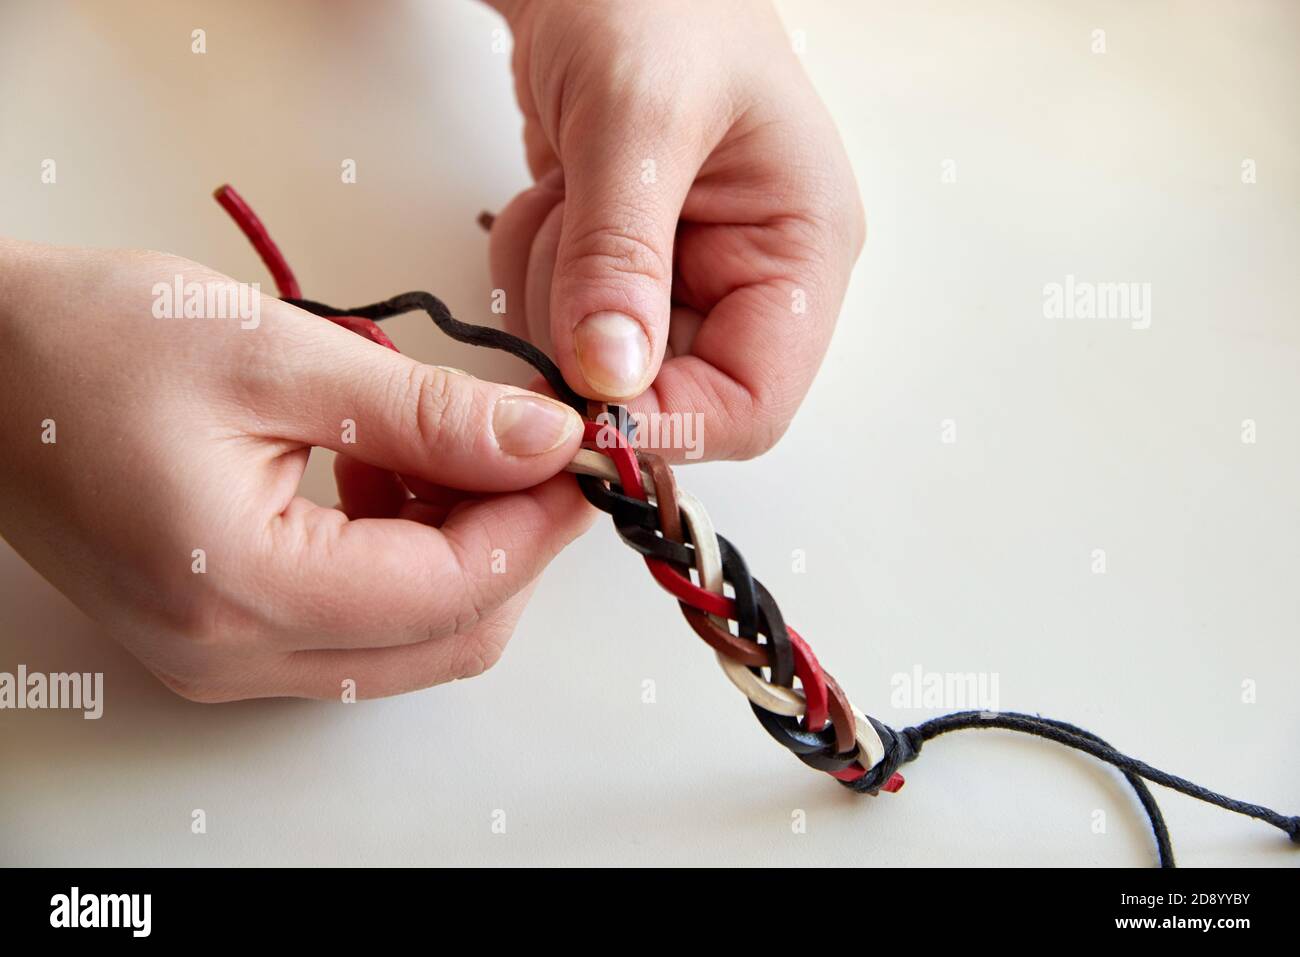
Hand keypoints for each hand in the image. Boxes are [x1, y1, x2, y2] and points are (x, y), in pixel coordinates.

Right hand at [0, 240, 591, 700]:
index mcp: (242, 593)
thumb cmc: (83, 345)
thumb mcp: (275, 353)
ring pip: (413, 637)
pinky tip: (389, 472)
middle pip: (449, 636)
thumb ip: (426, 411)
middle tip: (535, 446)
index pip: (453, 591)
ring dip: (463, 547)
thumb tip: (543, 441)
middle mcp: (234, 655)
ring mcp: (228, 657)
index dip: (539, 523)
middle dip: (514, 541)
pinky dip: (406, 554)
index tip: (584, 454)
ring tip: (445, 444)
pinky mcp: (227, 633)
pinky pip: (361, 623)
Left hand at [487, 0, 864, 459]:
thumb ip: (621, 257)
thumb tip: (611, 384)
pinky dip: (533, 270)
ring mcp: (683, 274)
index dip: (669, 426)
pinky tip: (554, 191)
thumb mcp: (635, 119)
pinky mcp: (625, 265)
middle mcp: (752, 277)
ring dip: (551, 295)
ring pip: (601, 364)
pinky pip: (562, 321)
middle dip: (588, 339)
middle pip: (666, 393)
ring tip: (564, 191)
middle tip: (563, 242)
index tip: (579, 404)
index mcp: (800, 250)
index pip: (752, 403)